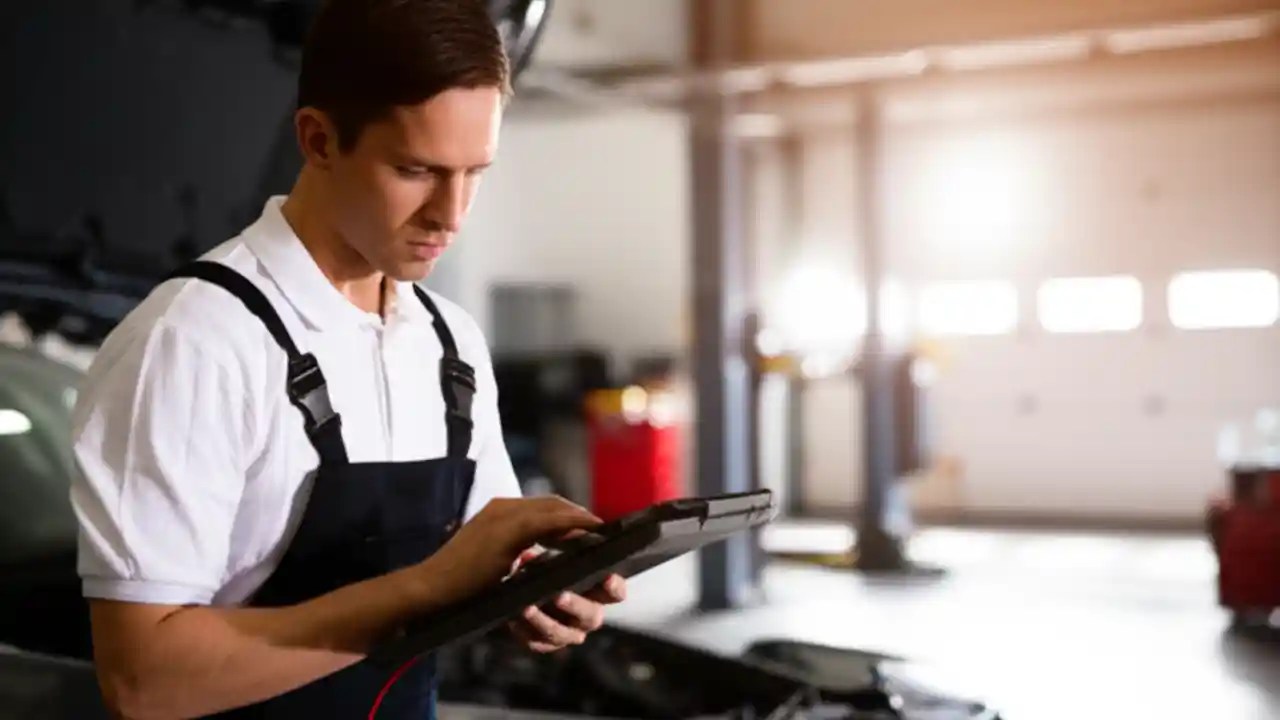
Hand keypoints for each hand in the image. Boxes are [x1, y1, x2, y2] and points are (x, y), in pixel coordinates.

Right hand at [415, 497, 600, 607]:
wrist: (429, 590)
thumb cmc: (457, 583)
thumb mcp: (489, 560)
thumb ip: (511, 552)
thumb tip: (533, 557)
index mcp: (497, 513)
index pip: (540, 507)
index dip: (566, 515)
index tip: (587, 527)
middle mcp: (501, 508)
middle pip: (551, 503)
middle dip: (577, 515)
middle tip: (599, 530)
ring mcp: (503, 517)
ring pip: (553, 509)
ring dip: (579, 518)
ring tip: (599, 533)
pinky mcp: (506, 531)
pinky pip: (549, 522)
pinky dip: (571, 525)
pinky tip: (587, 536)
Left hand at [508, 550, 626, 653]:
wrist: (525, 589)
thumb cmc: (549, 567)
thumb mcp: (557, 554)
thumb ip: (561, 545)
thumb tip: (554, 543)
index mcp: (598, 592)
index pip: (616, 592)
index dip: (615, 587)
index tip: (607, 578)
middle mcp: (588, 616)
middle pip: (592, 616)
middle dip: (576, 606)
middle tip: (560, 595)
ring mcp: (568, 632)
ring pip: (562, 634)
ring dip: (544, 622)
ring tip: (528, 608)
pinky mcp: (546, 643)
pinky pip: (538, 642)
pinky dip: (525, 631)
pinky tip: (513, 619)